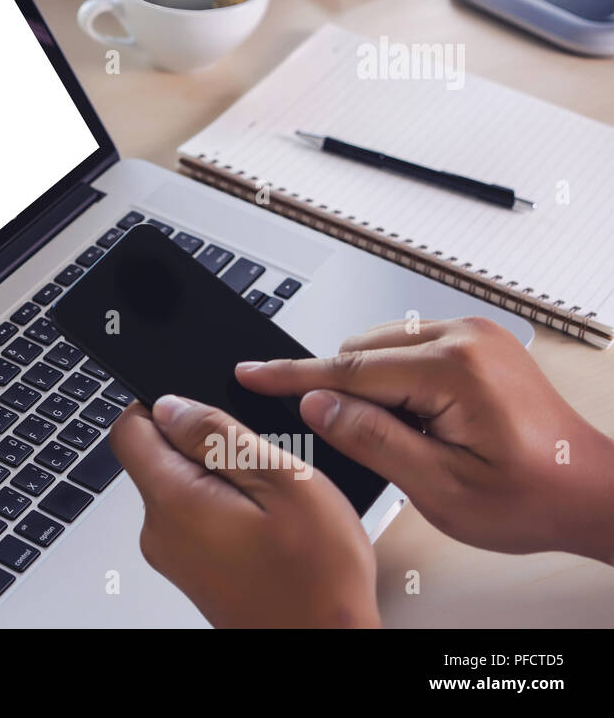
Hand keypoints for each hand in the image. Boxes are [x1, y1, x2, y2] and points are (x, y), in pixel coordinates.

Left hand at [110, 395, 379, 626]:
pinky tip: (266, 524)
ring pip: (181, 487)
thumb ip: (219, 435)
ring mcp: (173, 556)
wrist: (325, 647)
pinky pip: (195, 519)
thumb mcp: (283, 481)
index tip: (206, 411)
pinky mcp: (192, 571)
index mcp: (173, 501)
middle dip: (203, 445)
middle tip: (260, 462)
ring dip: (221, 479)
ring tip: (271, 499)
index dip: (163, 406)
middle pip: (157, 458)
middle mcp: (159, 532)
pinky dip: (225, 509)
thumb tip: (171, 404)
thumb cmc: (317, 578)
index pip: (129, 430)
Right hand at [236, 317, 613, 563]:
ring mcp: (472, 335)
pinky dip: (398, 382)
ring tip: (415, 440)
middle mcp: (463, 338)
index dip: (290, 375)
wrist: (589, 491)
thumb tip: (318, 403)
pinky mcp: (475, 342)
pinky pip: (407, 349)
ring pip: (380, 350)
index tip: (251, 373)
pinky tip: (424, 421)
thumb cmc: (532, 496)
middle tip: (375, 446)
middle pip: (361, 354)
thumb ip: (371, 439)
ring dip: (375, 391)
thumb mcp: (439, 487)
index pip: (347, 368)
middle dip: (347, 396)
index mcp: (453, 369)